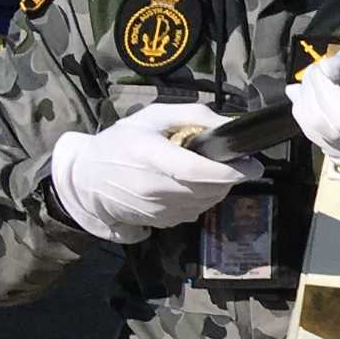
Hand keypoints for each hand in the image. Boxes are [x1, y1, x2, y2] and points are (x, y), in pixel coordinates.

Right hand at [50, 104, 260, 243]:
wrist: (86, 178)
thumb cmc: (122, 141)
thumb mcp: (153, 117)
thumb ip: (194, 116)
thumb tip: (233, 126)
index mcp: (148, 154)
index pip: (195, 170)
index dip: (229, 171)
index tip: (253, 166)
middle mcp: (151, 186)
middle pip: (208, 189)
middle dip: (228, 177)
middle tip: (231, 164)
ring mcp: (154, 208)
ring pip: (206, 202)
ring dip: (217, 189)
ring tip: (206, 172)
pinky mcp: (158, 222)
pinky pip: (194, 212)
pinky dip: (201, 199)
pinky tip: (189, 186)